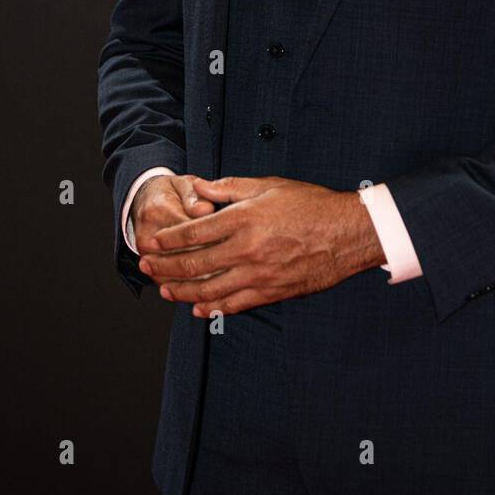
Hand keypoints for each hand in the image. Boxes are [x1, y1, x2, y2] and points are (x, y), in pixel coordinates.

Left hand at [136, 175, 385, 314]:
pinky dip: (213, 308)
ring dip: (182, 292)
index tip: (153, 241)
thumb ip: (231, 188)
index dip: (168, 238)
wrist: (347, 234)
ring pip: (209, 289)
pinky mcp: (271, 291)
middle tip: (146, 267)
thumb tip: (199, 186)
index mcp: (244, 218)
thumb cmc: (311, 205)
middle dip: (165, 266)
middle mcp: (247, 249)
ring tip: (164, 291)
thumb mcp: (270, 186)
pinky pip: (235, 305)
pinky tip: (198, 309)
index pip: (194, 232)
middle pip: (194, 263)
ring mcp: (258, 274)